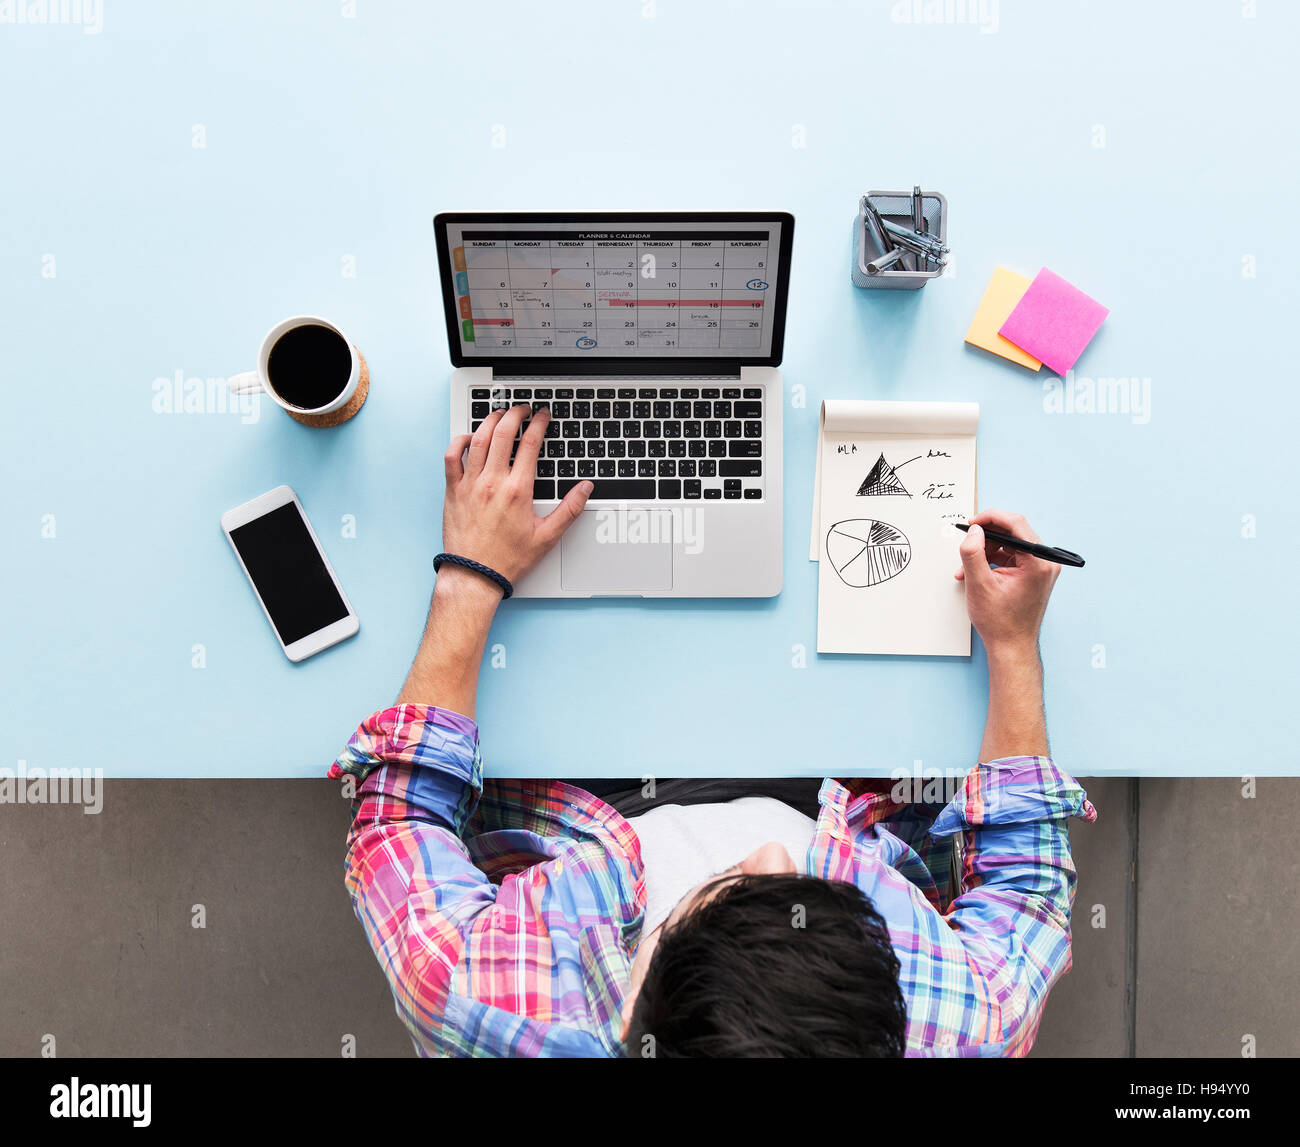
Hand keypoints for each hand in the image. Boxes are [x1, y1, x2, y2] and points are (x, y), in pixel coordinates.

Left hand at [442, 404, 591, 584]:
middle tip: (522, 408)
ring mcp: (470, 484)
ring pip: (478, 439)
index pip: (530, 444)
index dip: (539, 423)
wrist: (474, 575)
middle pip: (503, 433)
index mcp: (517, 490)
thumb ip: (569, 510)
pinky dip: (459, 442)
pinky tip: (468, 437)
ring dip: (489, 421)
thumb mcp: (547, 537)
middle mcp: (492, 482)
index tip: (542, 415)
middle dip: (515, 414)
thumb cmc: (507, 559)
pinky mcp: (453, 491)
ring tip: (499, 414)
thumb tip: (585, 489)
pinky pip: (452, 457)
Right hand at [955, 509, 1059, 656]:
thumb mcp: (980, 585)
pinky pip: (1012, 557)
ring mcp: (1040, 569)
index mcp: (1038, 563)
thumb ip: (973, 554)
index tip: (972, 522)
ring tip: (967, 565)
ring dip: (986, 549)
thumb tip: (973, 532)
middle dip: (986, 536)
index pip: (1016, 524)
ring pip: (1010, 544)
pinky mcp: (1033, 575)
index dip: (991, 518)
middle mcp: (1045, 563)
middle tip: (967, 540)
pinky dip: (992, 560)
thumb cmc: (1001, 623)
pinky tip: (976, 571)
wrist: (1011, 647)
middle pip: (1014, 532)